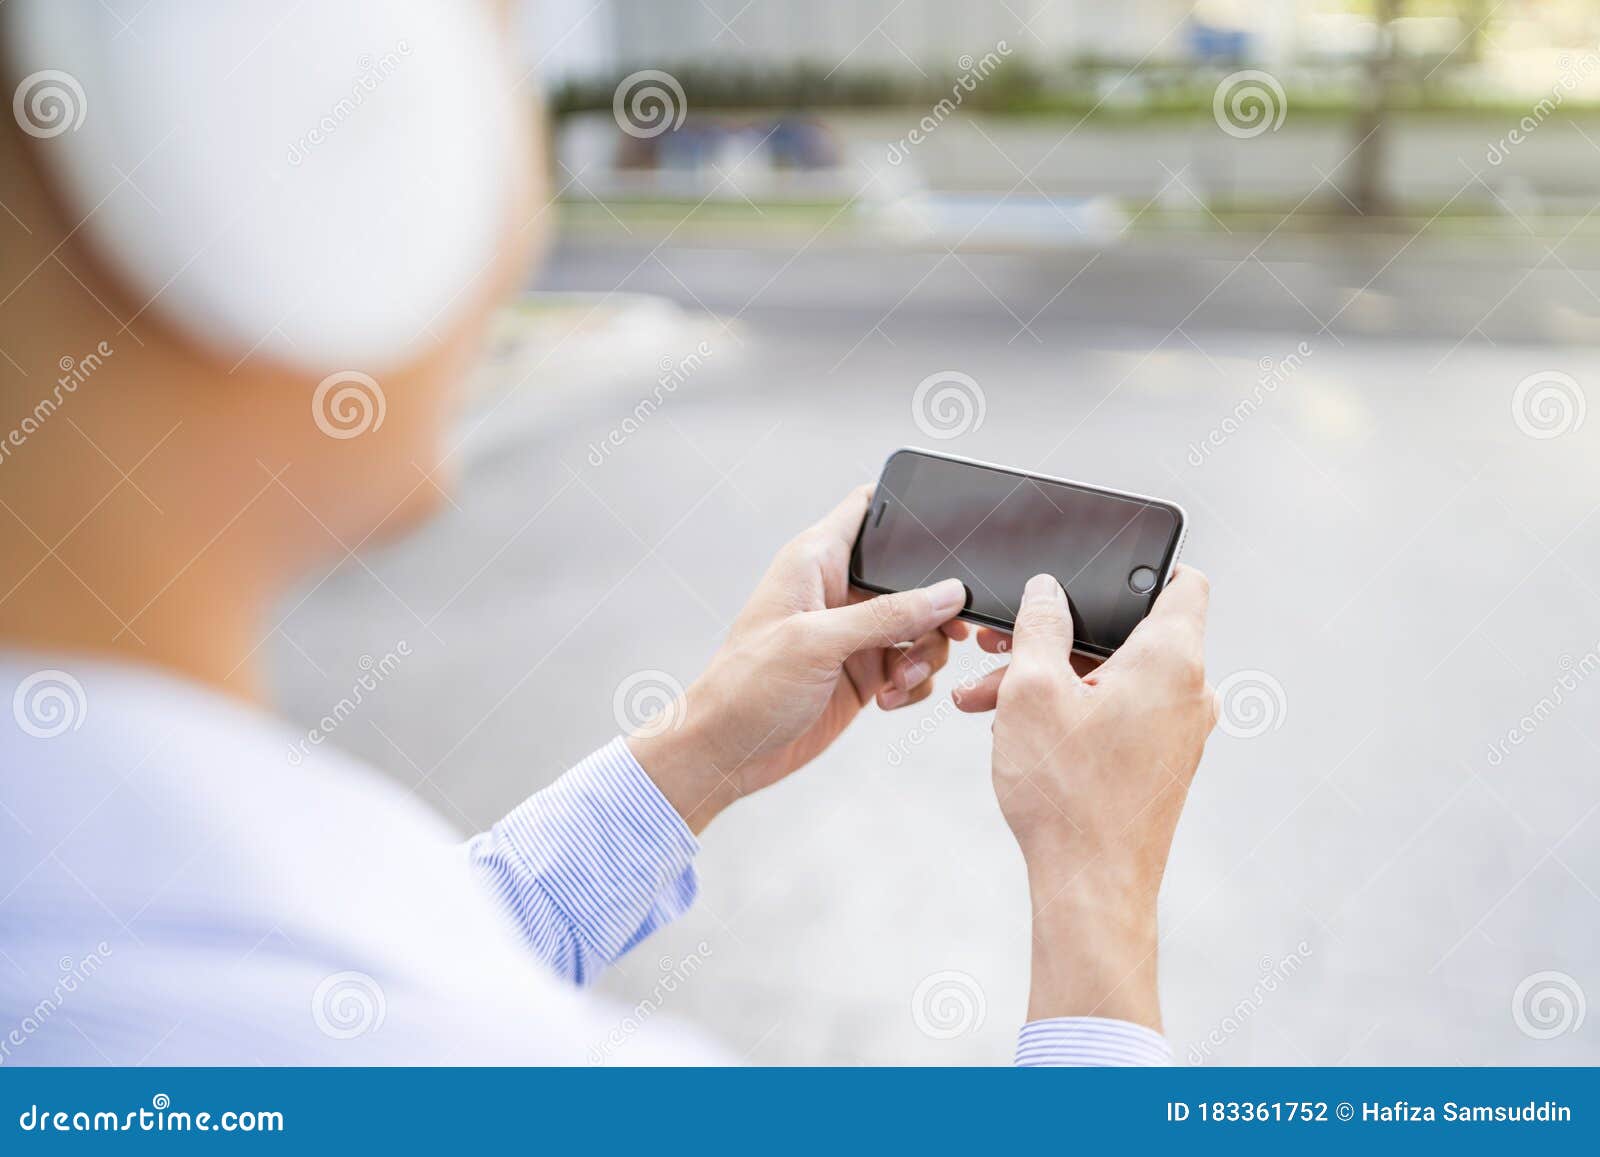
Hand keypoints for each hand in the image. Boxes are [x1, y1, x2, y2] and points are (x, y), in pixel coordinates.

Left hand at [629, 485, 968, 832]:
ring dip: (924, 654)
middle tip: (946, 634)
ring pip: (919, 625)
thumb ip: (887, 615)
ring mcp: (853, 633)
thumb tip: (948, 593)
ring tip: (899, 682)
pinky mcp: (862, 672)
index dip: (906, 508)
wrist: (726, 753)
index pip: (867, 506)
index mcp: (815, 561)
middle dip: (935, 605)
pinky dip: (913, 683)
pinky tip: (888, 700)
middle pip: (911, 575)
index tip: (946, 530)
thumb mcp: (819, 642)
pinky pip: (910, 665)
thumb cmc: (748, 687)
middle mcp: (837, 591)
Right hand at [955, 566, 1214, 1029]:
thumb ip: (1040, 625)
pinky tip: (1014, 732)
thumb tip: (1047, 590)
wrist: (1090, 886)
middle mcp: (1189, 692)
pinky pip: (1116, 717)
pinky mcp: (1160, 764)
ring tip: (984, 701)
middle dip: (1055, 638)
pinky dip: (1071, 714)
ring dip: (1050, 681)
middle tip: (999, 646)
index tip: (1097, 571)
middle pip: (1125, 636)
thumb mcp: (1032, 690)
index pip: (1183, 583)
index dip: (1142, 566)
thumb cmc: (1067, 793)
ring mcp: (1178, 733)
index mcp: (1172, 659)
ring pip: (1111, 680)